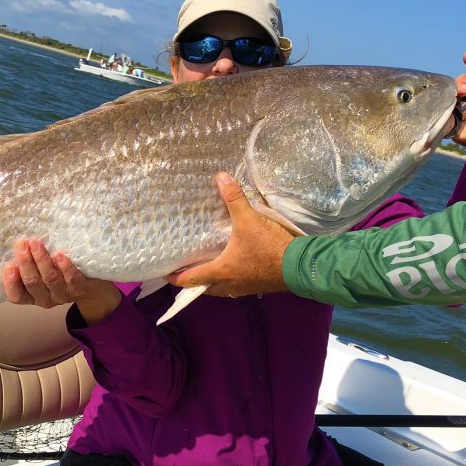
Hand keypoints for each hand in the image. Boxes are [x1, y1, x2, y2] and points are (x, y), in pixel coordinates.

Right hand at [2, 239, 120, 323]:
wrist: (90, 285)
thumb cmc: (58, 272)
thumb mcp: (39, 270)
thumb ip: (28, 262)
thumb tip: (16, 243)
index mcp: (32, 295)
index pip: (17, 296)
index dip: (11, 284)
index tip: (8, 267)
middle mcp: (46, 298)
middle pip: (33, 283)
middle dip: (26, 263)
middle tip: (22, 245)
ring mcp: (63, 295)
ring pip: (50, 279)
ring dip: (42, 260)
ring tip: (36, 244)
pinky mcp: (80, 289)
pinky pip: (72, 280)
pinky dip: (65, 267)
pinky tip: (60, 255)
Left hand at [166, 173, 296, 296]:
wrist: (301, 267)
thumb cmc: (270, 247)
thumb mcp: (249, 220)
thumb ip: (234, 198)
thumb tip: (220, 177)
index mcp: (221, 272)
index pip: (189, 279)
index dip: (174, 277)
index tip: (163, 272)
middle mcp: (229, 284)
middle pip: (203, 288)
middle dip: (192, 281)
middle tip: (184, 268)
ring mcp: (244, 288)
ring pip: (219, 289)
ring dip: (210, 281)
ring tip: (205, 266)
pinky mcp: (257, 286)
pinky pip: (235, 286)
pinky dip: (227, 279)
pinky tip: (231, 266)